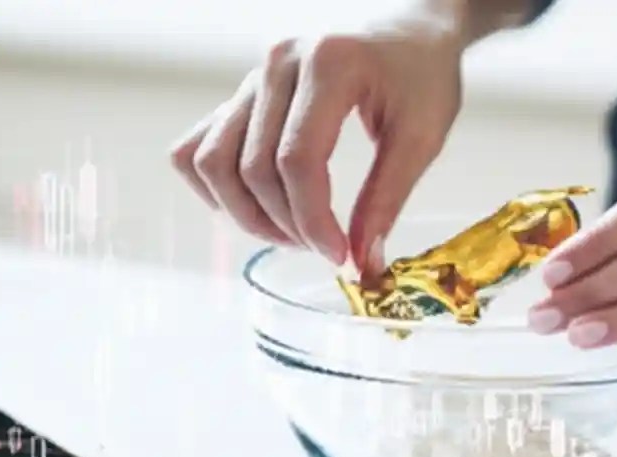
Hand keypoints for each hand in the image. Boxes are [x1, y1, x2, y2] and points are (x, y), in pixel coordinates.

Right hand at [170, 20, 462, 271]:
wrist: (408, 33)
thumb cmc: (420, 76)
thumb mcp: (420, 138)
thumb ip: (386, 200)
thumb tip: (362, 263)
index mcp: (328, 64)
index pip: (296, 159)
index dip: (312, 219)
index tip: (339, 255)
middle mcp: (278, 64)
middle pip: (253, 167)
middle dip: (285, 225)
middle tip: (324, 247)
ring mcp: (252, 78)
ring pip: (213, 161)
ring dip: (244, 214)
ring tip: (291, 234)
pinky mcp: (241, 95)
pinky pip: (196, 149)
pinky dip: (215, 188)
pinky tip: (255, 208)